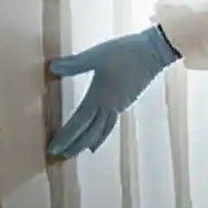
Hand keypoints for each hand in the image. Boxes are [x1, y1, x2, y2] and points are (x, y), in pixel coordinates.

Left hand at [47, 26, 179, 157]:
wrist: (154, 51)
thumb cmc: (125, 52)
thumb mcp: (96, 55)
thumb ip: (75, 64)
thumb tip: (52, 68)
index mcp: (99, 97)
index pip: (79, 123)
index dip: (66, 137)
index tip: (53, 150)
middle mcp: (110, 106)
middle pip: (91, 132)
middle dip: (76, 145)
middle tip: (62, 156)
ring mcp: (120, 104)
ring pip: (103, 130)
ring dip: (91, 141)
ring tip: (85, 150)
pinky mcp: (128, 99)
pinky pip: (112, 123)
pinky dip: (104, 132)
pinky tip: (103, 128)